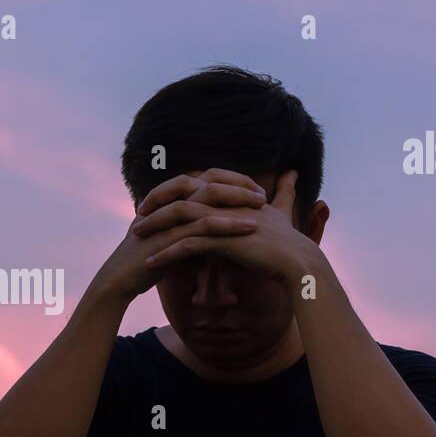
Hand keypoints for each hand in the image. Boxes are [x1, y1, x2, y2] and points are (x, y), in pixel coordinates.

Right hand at [91, 170, 266, 303]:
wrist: (120, 280)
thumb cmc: (145, 264)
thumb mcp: (171, 243)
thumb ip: (190, 235)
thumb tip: (213, 240)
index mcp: (168, 200)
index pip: (204, 179)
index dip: (229, 182)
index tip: (253, 191)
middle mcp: (168, 201)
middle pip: (208, 180)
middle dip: (237, 184)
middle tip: (262, 194)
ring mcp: (168, 215)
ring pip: (208, 196)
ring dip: (237, 198)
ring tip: (262, 205)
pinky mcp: (169, 233)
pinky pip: (203, 223)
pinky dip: (228, 223)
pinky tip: (249, 226)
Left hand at [133, 169, 316, 282]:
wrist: (299, 262)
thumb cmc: (288, 241)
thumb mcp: (282, 210)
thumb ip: (283, 191)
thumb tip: (292, 172)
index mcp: (233, 194)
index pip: (196, 185)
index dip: (174, 191)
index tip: (157, 201)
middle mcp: (225, 202)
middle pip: (181, 195)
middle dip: (156, 203)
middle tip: (137, 214)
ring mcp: (223, 220)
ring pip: (179, 217)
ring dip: (155, 227)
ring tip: (135, 237)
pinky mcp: (223, 241)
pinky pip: (186, 245)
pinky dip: (166, 254)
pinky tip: (150, 264)